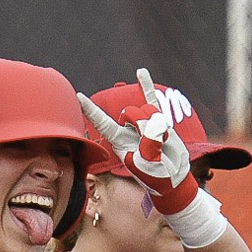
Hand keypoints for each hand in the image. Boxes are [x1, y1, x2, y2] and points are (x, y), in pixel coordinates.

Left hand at [78, 68, 195, 214]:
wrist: (173, 179)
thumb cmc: (158, 177)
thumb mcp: (150, 165)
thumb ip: (150, 145)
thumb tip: (154, 125)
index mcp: (119, 142)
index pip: (102, 123)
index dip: (91, 110)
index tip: (78, 96)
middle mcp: (127, 130)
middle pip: (132, 113)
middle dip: (145, 125)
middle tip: (155, 146)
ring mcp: (141, 124)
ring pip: (147, 109)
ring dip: (158, 125)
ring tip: (162, 143)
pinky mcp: (156, 120)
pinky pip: (150, 99)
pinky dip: (146, 86)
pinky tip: (141, 72)